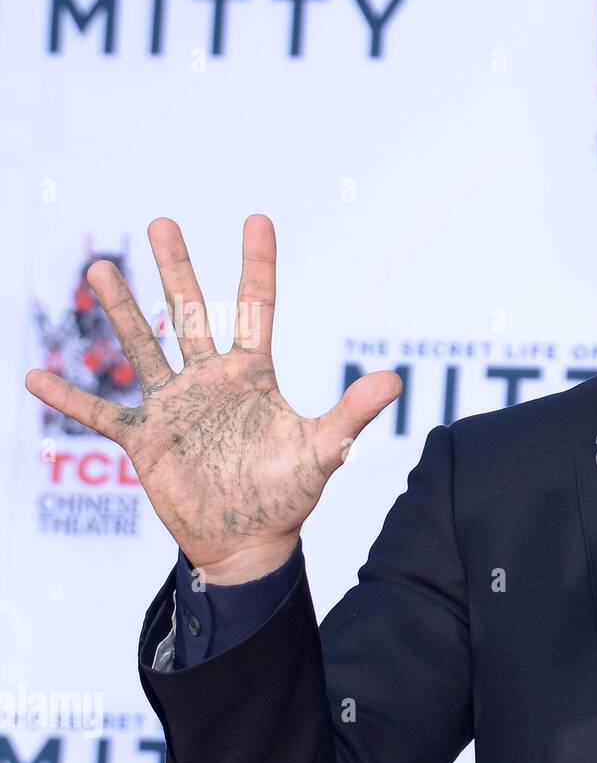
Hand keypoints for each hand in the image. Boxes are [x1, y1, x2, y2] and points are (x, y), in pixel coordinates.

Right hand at [24, 215, 401, 583]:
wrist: (250, 543)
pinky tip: (35, 376)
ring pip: (143, 348)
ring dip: (121, 312)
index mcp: (252, 376)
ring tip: (99, 267)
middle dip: (176, 270)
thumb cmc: (288, 495)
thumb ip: (353, 413)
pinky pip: (101, 415)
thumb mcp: (323, 450)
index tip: (258, 219)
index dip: (257, 266)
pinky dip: (71, 399)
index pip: (254, 309)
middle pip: (189, 313)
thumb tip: (395, 381)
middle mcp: (209, 382)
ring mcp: (174, 408)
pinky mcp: (146, 441)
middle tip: (163, 221)